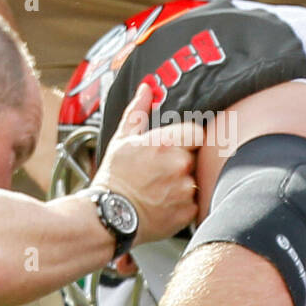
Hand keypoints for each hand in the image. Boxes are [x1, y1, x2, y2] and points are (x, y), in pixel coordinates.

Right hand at [94, 83, 203, 244]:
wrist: (107, 217)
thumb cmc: (114, 178)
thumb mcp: (122, 140)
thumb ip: (138, 112)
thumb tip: (147, 89)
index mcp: (166, 143)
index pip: (197, 133)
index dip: (186, 140)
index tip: (174, 148)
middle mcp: (180, 165)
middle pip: (197, 157)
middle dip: (183, 162)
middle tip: (162, 172)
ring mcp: (186, 189)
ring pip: (197, 180)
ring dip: (184, 183)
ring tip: (161, 189)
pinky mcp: (188, 212)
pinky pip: (195, 202)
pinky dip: (184, 203)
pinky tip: (165, 204)